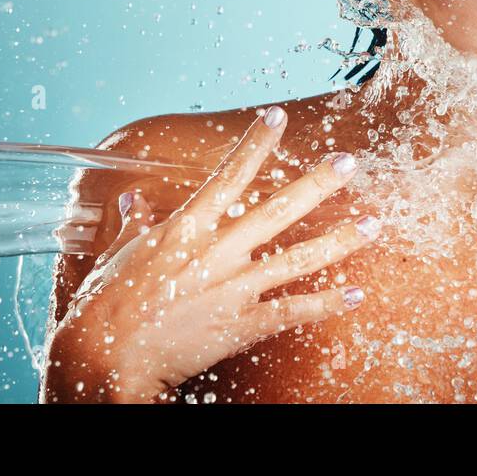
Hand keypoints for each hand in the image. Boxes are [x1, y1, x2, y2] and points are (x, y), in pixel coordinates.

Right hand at [42, 105, 379, 402]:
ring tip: (373, 224)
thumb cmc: (103, 308)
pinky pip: (293, 311)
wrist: (103, 359)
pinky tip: (355, 293)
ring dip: (340, 241)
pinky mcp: (241, 324)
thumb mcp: (116, 257)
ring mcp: (234, 288)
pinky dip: (327, 303)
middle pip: (279, 209)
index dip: (255, 144)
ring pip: (299, 258)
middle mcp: (217, 251)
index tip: (277, 116)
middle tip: (351, 163)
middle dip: (318, 183)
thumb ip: (134, 227)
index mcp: (187, 228)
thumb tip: (134, 202)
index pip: (229, 175)